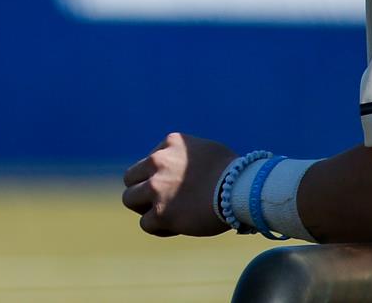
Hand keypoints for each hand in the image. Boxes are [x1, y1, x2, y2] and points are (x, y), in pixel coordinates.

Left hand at [121, 132, 237, 236]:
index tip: (175, 188)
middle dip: (142, 191)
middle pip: (130, 179)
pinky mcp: (161, 212)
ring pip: (130, 200)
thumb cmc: (232, 172)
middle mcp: (157, 162)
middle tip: (161, 202)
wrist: (242, 189)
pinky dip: (158, 228)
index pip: (148, 162)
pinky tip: (175, 227)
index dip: (157, 177)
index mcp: (170, 143)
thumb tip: (179, 169)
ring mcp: (156, 187)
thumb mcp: (205, 150)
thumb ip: (184, 156)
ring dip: (144, 209)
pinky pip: (146, 224)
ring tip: (164, 215)